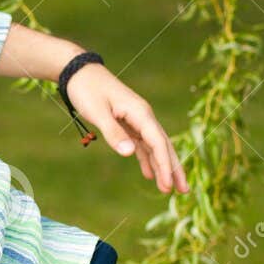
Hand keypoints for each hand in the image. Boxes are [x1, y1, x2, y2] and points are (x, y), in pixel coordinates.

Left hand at [64, 64, 189, 193]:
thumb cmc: (87, 89)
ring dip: (162, 166)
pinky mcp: (127, 122)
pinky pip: (141, 144)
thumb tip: (130, 153)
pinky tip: (149, 174)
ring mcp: (136, 120)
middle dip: (173, 168)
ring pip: (154, 146)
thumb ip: (113, 132)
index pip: (158, 142)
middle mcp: (143, 116)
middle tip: (184, 191)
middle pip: (163, 145)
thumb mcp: (97, 112)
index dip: (165, 165)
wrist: (79, 72)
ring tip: (169, 188)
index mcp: (140, 113)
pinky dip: (145, 158)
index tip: (168, 185)